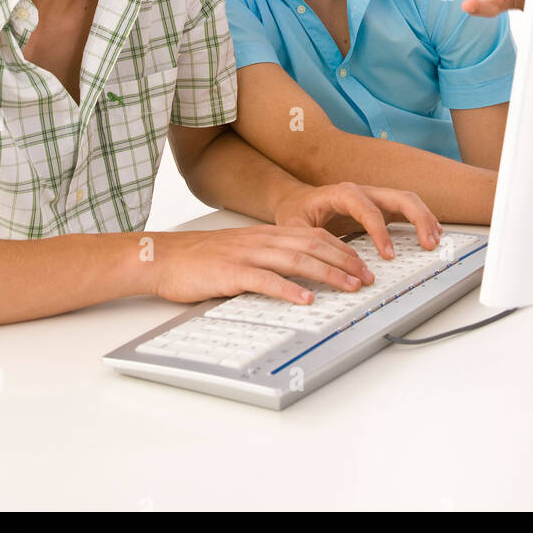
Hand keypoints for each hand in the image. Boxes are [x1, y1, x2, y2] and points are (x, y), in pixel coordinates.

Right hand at [145, 223, 376, 305]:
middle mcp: (261, 240)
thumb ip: (270, 258)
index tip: (363, 263)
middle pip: (313, 245)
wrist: (165, 257)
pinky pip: (265, 280)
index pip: (314, 236)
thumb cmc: (202, 259)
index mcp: (266, 234)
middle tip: (368, 277)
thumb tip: (300, 276)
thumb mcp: (243, 251)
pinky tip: (305, 299)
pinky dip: (289, 289)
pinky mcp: (231, 273)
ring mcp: (247, 254)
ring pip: (296, 259)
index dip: (342, 248)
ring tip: (349, 286)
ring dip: (327, 273)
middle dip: (345, 261)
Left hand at [272, 181, 442, 258]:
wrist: (296, 200)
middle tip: (428, 243)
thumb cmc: (296, 211)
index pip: (368, 209)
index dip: (380, 232)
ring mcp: (374, 199)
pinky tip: (431, 234)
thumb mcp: (293, 225)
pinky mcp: (380, 208)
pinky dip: (421, 220)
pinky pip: (406, 210)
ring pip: (408, 201)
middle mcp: (363, 192)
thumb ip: (306, 239)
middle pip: (399, 196)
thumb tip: (323, 259)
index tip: (387, 255)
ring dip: (424, 219)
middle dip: (418, 218)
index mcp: (343, 193)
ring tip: (434, 240)